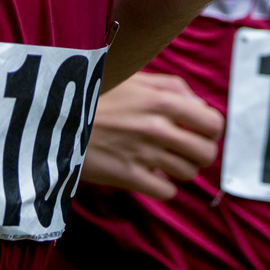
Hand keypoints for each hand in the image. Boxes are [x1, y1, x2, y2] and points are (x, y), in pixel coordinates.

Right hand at [82, 73, 224, 199]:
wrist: (56, 117)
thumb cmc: (97, 92)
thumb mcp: (134, 77)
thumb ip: (172, 86)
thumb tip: (199, 105)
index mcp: (162, 100)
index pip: (212, 123)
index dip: (211, 130)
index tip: (201, 131)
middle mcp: (157, 127)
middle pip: (205, 152)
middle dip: (201, 153)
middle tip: (187, 150)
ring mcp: (143, 154)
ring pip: (188, 173)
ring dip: (182, 169)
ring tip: (167, 161)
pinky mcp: (128, 176)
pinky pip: (166, 192)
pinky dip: (164, 187)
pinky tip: (153, 176)